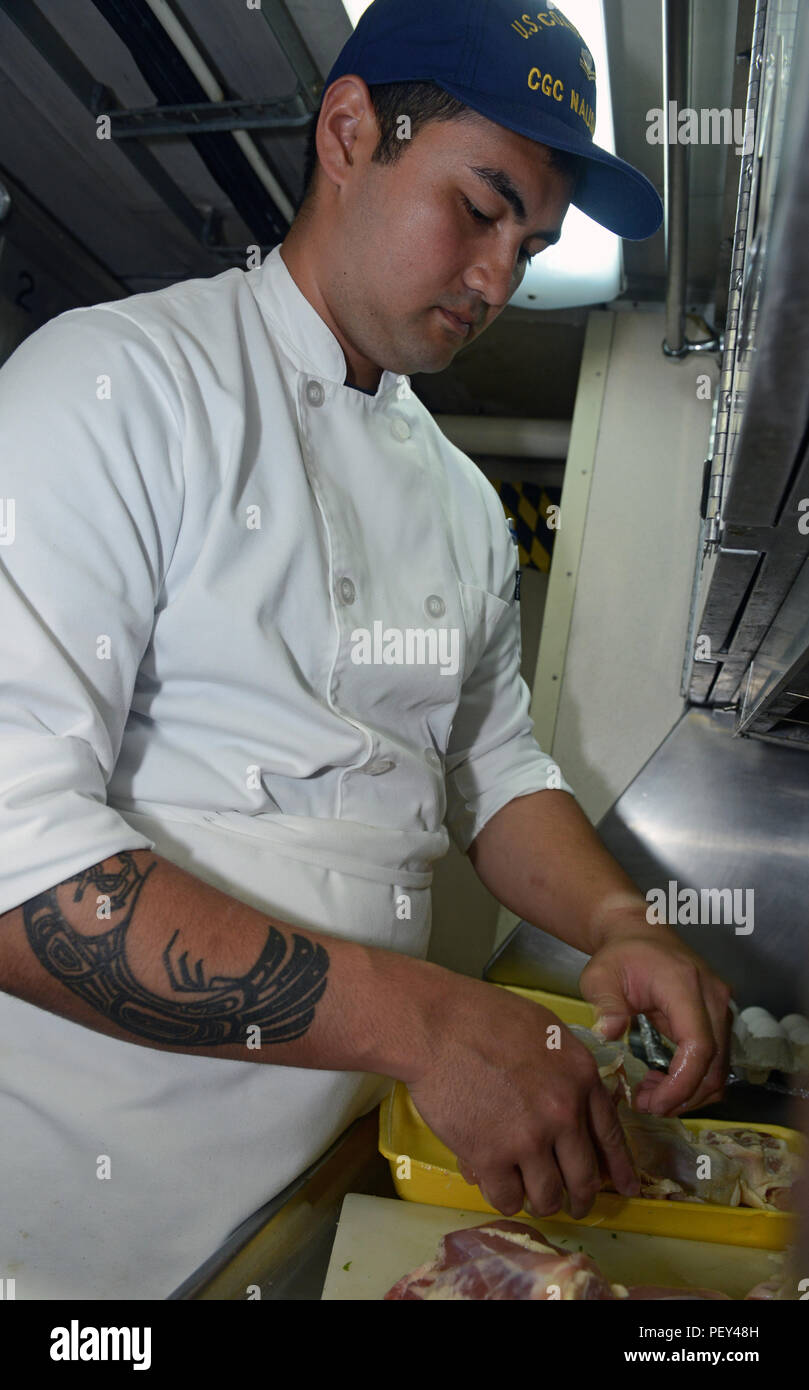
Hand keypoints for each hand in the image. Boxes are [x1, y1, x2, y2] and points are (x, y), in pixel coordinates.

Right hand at [407, 980, 639, 1220]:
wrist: (438, 1026)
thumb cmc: (484, 1017)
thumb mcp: (547, 1032)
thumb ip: (568, 1071)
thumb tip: (576, 1106)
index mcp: (581, 1078)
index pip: (611, 1135)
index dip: (619, 1168)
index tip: (624, 1189)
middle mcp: (564, 1113)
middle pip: (584, 1177)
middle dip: (580, 1199)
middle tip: (573, 1205)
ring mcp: (529, 1138)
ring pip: (548, 1197)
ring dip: (541, 1202)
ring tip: (530, 1196)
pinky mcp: (492, 1157)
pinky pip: (508, 1199)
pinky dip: (504, 1198)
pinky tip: (498, 1186)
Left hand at [578, 921, 731, 1116]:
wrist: (641, 933)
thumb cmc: (619, 955)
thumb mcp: (600, 976)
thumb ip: (605, 1004)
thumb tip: (607, 1034)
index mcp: (685, 985)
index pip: (699, 1045)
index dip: (681, 1083)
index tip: (653, 1103)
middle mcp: (714, 997)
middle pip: (714, 1064)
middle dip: (683, 1096)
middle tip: (646, 1105)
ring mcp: (722, 1007)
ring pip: (719, 1068)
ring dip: (689, 1091)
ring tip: (650, 1096)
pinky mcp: (720, 1017)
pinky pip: (716, 1060)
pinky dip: (694, 1079)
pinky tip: (663, 1081)